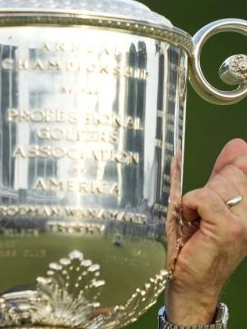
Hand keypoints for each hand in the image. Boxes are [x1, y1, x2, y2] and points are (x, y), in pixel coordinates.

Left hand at [166, 138, 246, 324]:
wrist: (191, 283)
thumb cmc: (193, 246)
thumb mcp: (207, 206)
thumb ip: (220, 179)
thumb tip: (236, 146)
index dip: (234, 160)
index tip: (230, 156)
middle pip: (232, 173)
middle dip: (210, 184)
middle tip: (200, 211)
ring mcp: (244, 221)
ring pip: (217, 185)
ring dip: (196, 199)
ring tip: (194, 220)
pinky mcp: (228, 228)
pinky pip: (203, 198)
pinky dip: (188, 205)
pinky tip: (189, 221)